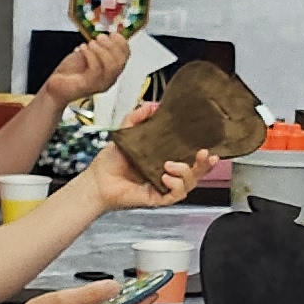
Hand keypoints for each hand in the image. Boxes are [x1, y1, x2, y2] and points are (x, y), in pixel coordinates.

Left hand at [43, 31, 130, 107]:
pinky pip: (96, 70)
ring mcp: (100, 84)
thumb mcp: (87, 55)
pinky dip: (90, 55)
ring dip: (101, 50)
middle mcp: (109, 79)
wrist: (55, 87)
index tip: (113, 33)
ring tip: (90, 43)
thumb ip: (98, 48)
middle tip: (100, 37)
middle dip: (112, 46)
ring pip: (111, 66)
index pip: (125, 56)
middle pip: (120, 61)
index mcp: (112, 70)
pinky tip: (82, 49)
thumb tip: (105, 35)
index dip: (122, 43)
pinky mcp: (89, 86)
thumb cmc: (71, 72)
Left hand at [93, 124, 228, 209]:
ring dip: (185, 173)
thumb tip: (152, 105)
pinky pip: (176, 195)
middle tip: (203, 154)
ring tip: (169, 166)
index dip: (202, 155)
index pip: (189, 158)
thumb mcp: (125, 133)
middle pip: (196, 173)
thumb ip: (137, 117)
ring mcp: (163, 187)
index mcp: (163, 159)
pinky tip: (165, 177)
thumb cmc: (109, 163)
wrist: (96, 181)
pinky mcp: (158, 198)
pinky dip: (175, 185)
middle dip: (204, 165)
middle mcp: (166, 174)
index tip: (207, 146)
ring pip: (189, 184)